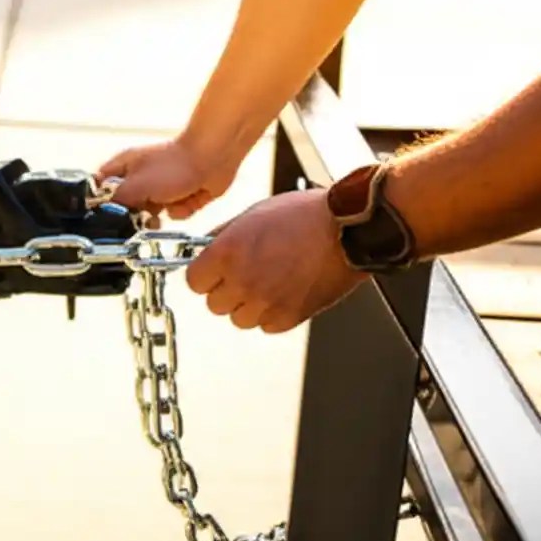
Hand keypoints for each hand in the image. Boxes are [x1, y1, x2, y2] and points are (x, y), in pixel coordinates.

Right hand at [95, 137, 237, 221]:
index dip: (100, 201)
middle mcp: (142, 176)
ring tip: (172, 201)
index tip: (106, 214)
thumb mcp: (135, 185)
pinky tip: (189, 198)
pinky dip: (183, 209)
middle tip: (146, 211)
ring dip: (164, 212)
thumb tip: (103, 211)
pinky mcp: (182, 195)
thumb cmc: (174, 165)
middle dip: (139, 213)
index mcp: (125, 166)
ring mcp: (162, 186)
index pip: (101, 185)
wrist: (213, 157)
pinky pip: (175, 213)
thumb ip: (115, 200)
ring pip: (153, 213)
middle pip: (128, 206)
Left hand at [185, 189, 366, 332]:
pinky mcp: (289, 317)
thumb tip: (206, 249)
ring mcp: (265, 302)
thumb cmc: (304, 216)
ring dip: (248, 305)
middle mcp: (242, 281)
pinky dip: (272, 314)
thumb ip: (224, 236)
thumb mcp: (253, 214)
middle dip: (226, 291)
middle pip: (214, 304)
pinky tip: (284, 292)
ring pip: (239, 319)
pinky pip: (267, 326)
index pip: (194, 281)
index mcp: (227, 253)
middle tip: (244, 276)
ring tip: (267, 284)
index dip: (205, 276)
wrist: (346, 230)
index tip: (213, 272)